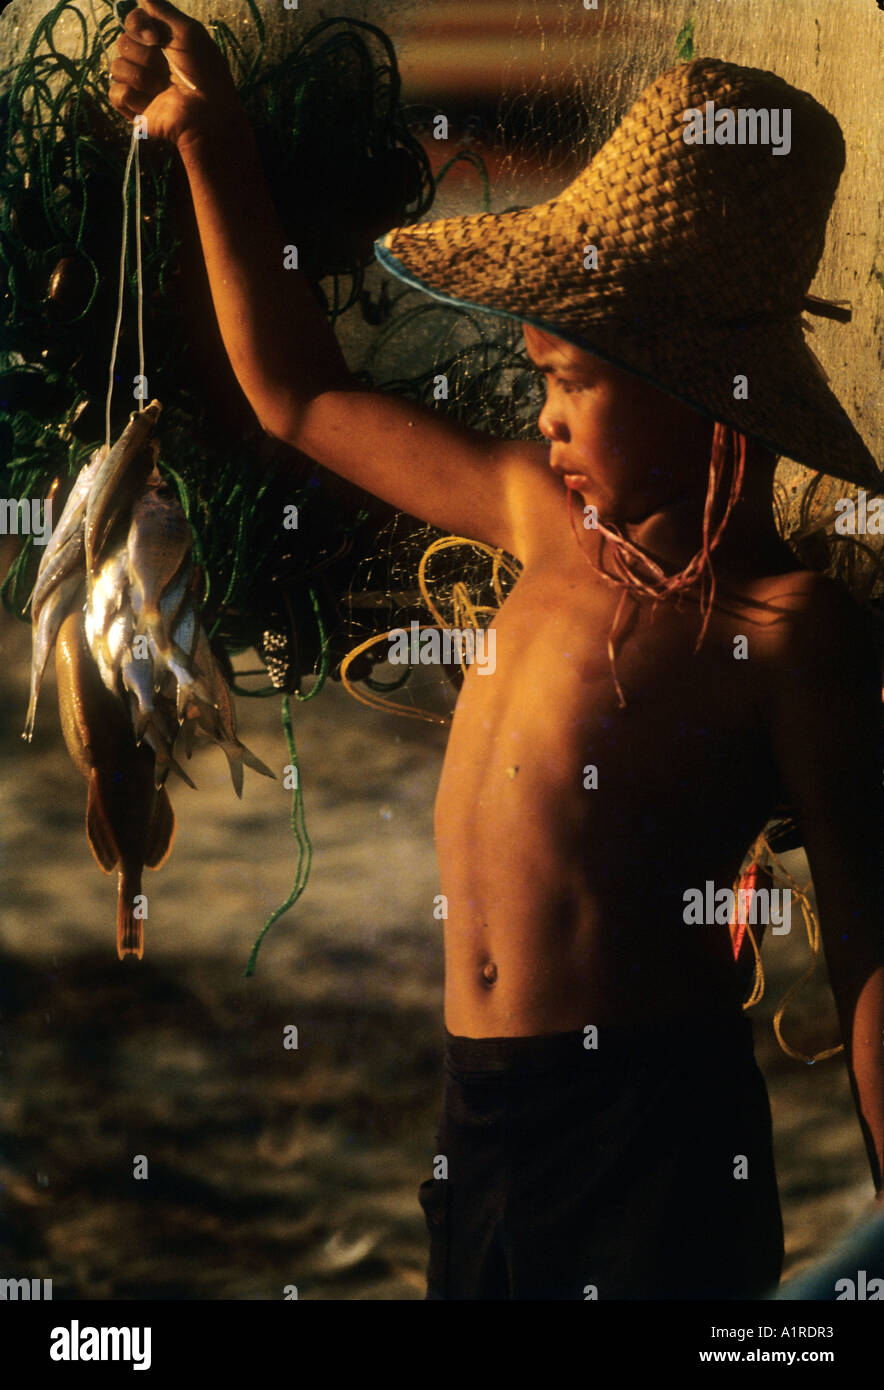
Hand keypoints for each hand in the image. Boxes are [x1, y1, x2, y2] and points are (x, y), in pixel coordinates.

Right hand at [109, 0, 242, 147]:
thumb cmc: (205, 74)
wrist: (206, 114)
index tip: (154, 37)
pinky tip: (152, 102)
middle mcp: (147, 60)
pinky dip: (133, 96)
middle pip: (122, 42)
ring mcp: (138, 84)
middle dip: (145, 55)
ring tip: (164, 90)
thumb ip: (162, 9)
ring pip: (117, 66)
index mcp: (160, 41)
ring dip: (143, 77)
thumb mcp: (189, 32)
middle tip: (167, 71)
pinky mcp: (133, 107)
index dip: (137, 25)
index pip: (131, 20)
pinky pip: (115, 92)